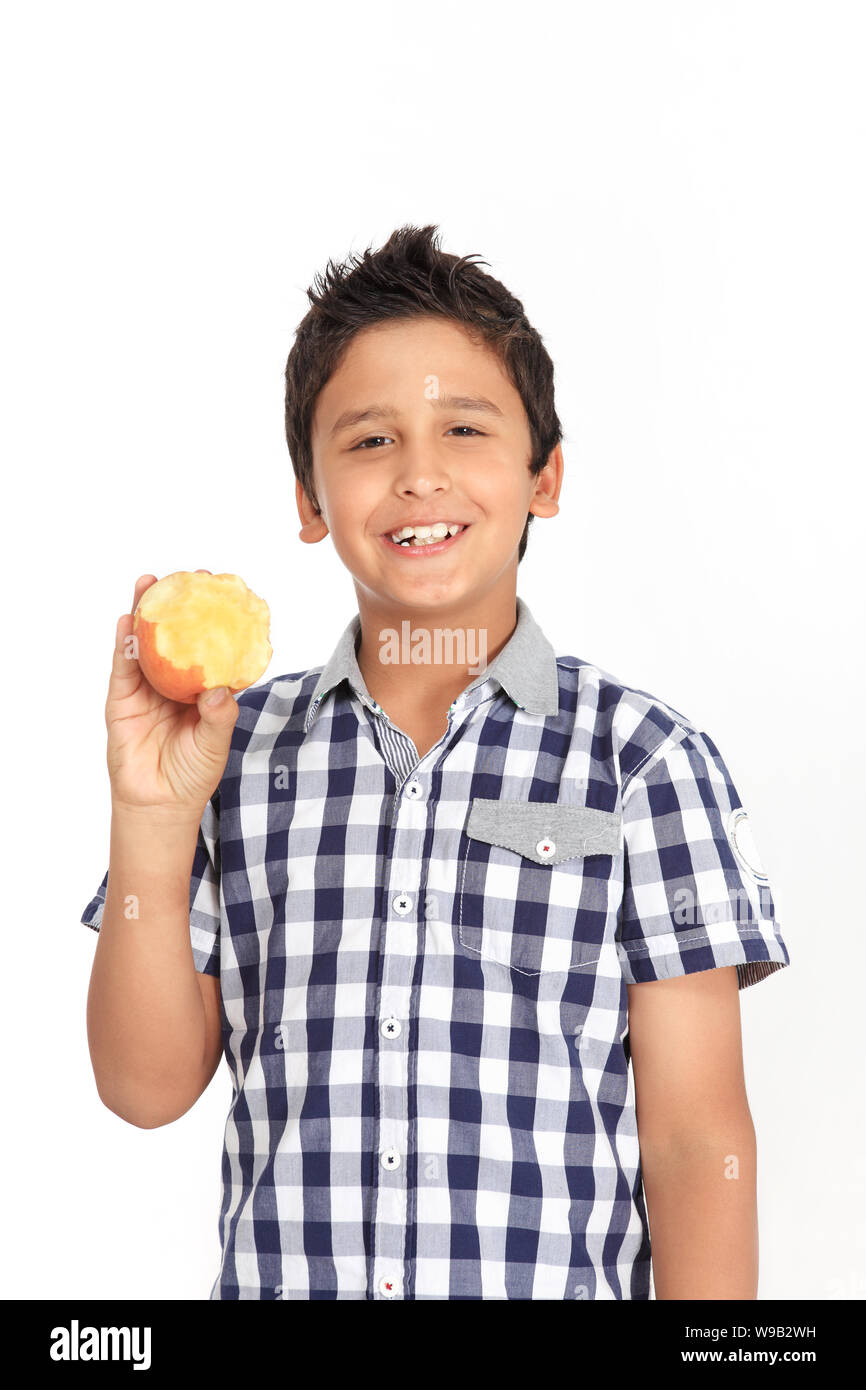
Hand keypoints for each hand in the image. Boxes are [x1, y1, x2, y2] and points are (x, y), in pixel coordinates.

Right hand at [105, 571, 239, 817]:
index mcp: (201, 690)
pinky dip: (124, 642)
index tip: (223, 594)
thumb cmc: (192, 774)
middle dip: (179, 607)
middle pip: (175, 638)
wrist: (159, 803)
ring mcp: (146, 689)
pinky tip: (127, 620)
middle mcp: (174, 683)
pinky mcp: (121, 699)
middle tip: (188, 577)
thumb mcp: (215, 743)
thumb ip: (219, 716)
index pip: (209, 648)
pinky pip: (123, 666)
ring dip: (146, 613)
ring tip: (150, 584)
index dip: (214, 622)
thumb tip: (218, 689)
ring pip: (145, 644)